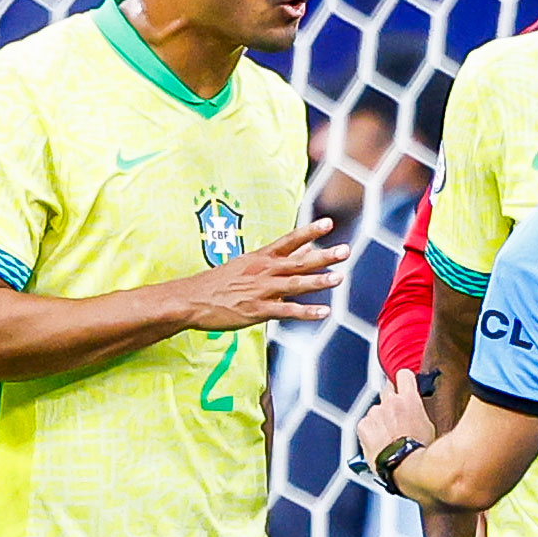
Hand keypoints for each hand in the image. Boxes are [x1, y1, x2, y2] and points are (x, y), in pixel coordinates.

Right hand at [174, 220, 345, 331]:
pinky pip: (286, 311)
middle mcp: (263, 271)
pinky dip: (306, 312)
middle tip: (345, 250)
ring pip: (295, 284)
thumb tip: (305, 247)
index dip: (310, 231)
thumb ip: (278, 257)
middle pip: (298, 261)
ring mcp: (261, 291)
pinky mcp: (257, 311)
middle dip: (323, 256)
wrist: (192, 300)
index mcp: (260, 258)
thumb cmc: (219, 283)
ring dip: (318, 281)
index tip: (329, 223)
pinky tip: (323, 313)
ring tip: (338, 278)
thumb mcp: (247, 264)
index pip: (289, 240)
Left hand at [356, 369, 436, 469]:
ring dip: (381, 419)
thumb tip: (417, 409)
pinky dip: (370, 431)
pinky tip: (379, 442)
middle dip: (391, 400)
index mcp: (408, 399)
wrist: (402, 466)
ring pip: (376, 410)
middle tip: (397, 417)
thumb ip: (419, 411)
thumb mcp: (429, 426)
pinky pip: (366, 424)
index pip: (403, 375)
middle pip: (387, 390)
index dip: (403, 380)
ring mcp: (375, 413)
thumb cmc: (418, 451)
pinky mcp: (363, 426)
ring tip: (389, 436)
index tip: (404, 385)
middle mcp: (390, 402)